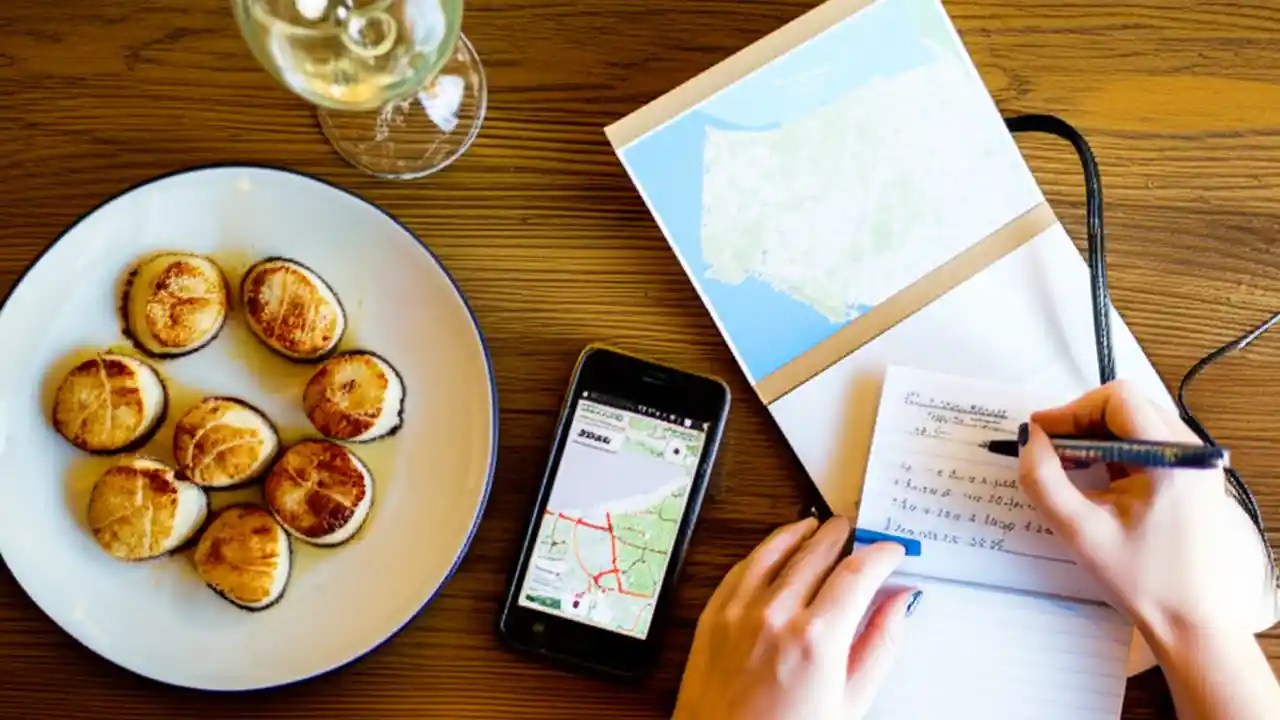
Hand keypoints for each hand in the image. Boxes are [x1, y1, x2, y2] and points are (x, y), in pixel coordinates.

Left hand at [673, 517, 913, 719]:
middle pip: (816, 552)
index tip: (890, 551)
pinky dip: (763, 550)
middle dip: (840, 535)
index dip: (879, 554)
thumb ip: (879, 645)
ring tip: (816, 526)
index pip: (858, 572)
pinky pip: (742, 567)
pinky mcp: (713, 615)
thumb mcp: (850, 702)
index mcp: (817, 638)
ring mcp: (740, 611)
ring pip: (776, 550)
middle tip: (853, 529)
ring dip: (800, 532)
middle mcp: (776, 615)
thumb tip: (900, 602)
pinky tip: (774, 549)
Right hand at [1017, 380, 1245, 640]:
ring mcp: (1193, 463)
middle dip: (1080, 423)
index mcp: (1172, 460)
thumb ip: (1044, 480)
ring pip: (1133, 422)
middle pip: (1125, 406)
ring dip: (1094, 437)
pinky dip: (1112, 451)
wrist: (1191, 620)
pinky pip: (1144, 443)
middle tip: (1048, 451)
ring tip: (1067, 466)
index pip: (1117, 400)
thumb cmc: (1143, 581)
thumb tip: (1028, 439)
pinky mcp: (1189, 475)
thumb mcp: (1081, 532)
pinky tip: (1092, 476)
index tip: (1041, 434)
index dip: (1071, 410)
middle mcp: (1191, 452)